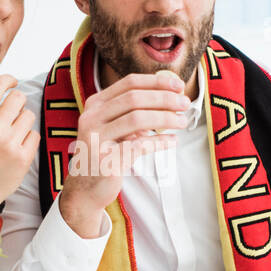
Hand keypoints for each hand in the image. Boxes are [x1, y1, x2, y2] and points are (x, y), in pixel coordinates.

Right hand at [0, 74, 37, 213]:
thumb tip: (5, 84)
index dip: (8, 80)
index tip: (13, 82)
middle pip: (18, 98)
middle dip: (18, 104)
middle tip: (12, 115)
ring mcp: (9, 143)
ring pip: (29, 116)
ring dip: (23, 123)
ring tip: (12, 136)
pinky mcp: (23, 158)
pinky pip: (34, 135)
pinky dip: (28, 140)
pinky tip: (16, 150)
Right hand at [58, 72, 187, 234]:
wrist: (85, 189)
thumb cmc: (105, 153)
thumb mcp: (112, 126)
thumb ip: (132, 112)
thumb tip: (170, 95)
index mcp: (95, 105)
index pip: (129, 83)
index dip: (157, 82)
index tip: (178, 85)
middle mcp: (92, 118)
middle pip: (135, 99)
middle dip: (165, 99)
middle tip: (185, 103)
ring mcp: (96, 139)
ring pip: (138, 119)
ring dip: (165, 118)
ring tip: (182, 122)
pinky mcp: (106, 160)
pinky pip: (140, 146)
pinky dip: (160, 142)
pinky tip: (172, 141)